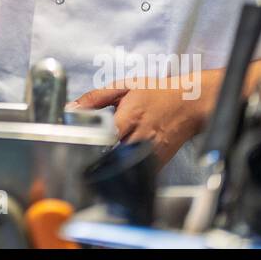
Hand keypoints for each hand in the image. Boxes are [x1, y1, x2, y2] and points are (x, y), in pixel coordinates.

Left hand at [71, 77, 209, 166]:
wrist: (190, 104)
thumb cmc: (157, 93)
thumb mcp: (125, 87)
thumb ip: (95, 98)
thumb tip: (70, 108)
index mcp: (131, 116)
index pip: (105, 135)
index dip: (89, 142)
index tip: (76, 144)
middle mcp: (141, 137)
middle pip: (111, 155)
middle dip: (95, 156)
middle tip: (83, 155)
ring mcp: (151, 152)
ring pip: (123, 167)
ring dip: (109, 165)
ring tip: (97, 161)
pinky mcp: (158, 163)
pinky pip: (136, 173)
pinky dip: (124, 170)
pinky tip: (117, 163)